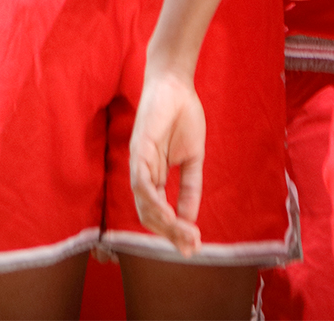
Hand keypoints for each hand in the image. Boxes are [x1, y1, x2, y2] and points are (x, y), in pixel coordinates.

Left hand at [128, 70, 205, 256]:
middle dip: (171, 234)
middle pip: (150, 215)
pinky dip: (154, 201)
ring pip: (144, 204)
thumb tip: (190, 219)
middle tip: (191, 246)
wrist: (176, 86)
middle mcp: (143, 174)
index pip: (159, 213)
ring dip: (164, 223)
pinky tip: (169, 213)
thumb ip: (190, 187)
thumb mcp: (193, 159)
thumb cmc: (183, 117)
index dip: (175, 232)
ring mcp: (139, 163)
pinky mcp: (139, 149)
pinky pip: (142, 182)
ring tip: (185, 233)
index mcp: (154, 177)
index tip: (194, 247)